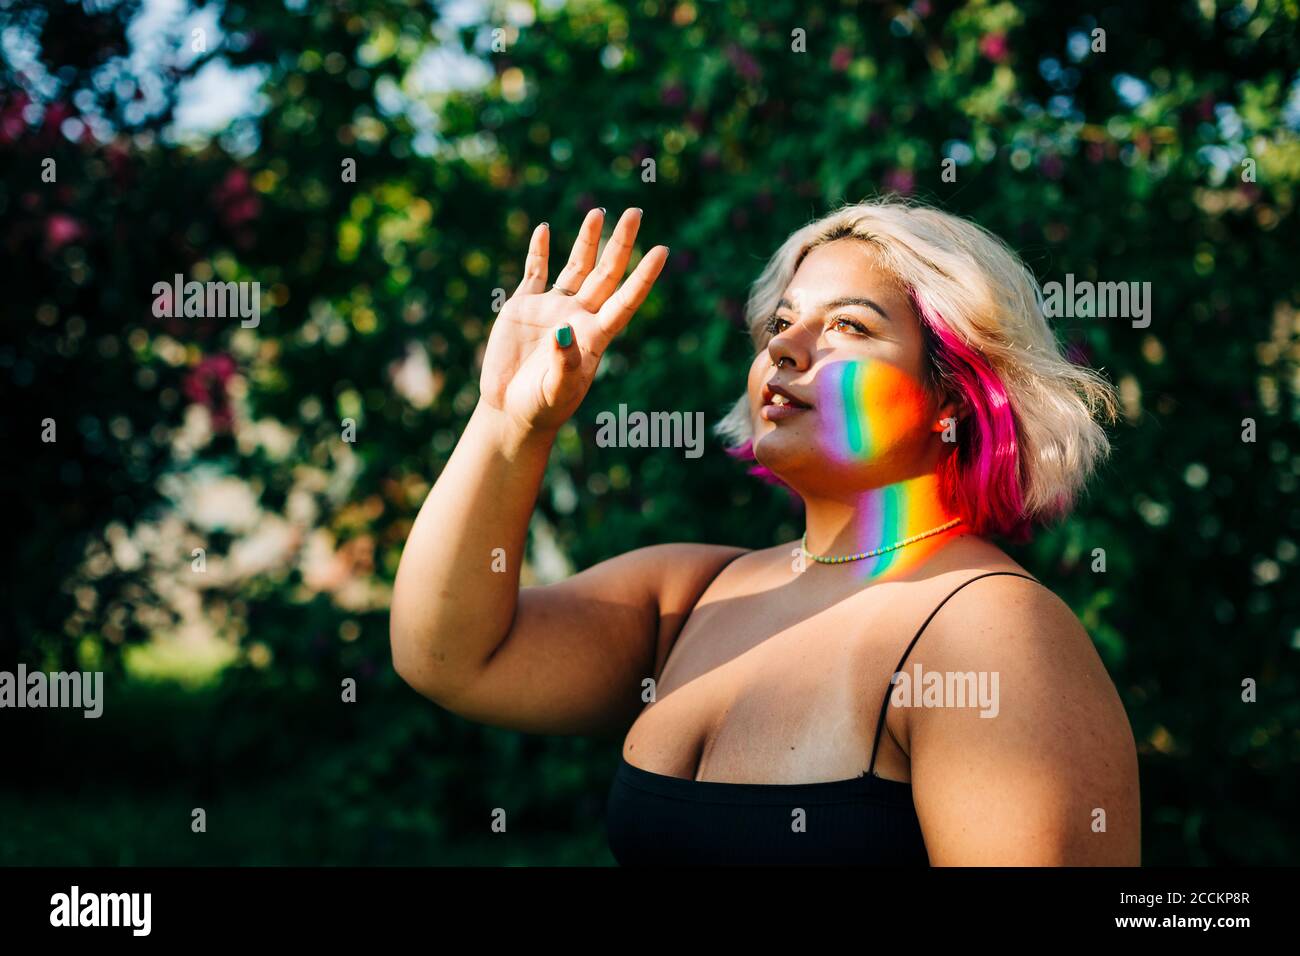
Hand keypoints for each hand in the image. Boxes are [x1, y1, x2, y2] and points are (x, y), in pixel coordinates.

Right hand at [479, 207, 668, 435]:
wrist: (510, 412)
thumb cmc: (540, 408)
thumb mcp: (555, 392)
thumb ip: (564, 364)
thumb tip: (565, 330)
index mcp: (595, 336)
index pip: (625, 300)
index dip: (644, 277)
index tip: (662, 251)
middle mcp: (579, 316)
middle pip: (605, 274)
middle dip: (620, 244)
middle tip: (636, 213)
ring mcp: (552, 308)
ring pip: (576, 266)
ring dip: (587, 240)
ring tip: (598, 212)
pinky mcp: (523, 307)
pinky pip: (535, 272)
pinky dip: (538, 251)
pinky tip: (545, 229)